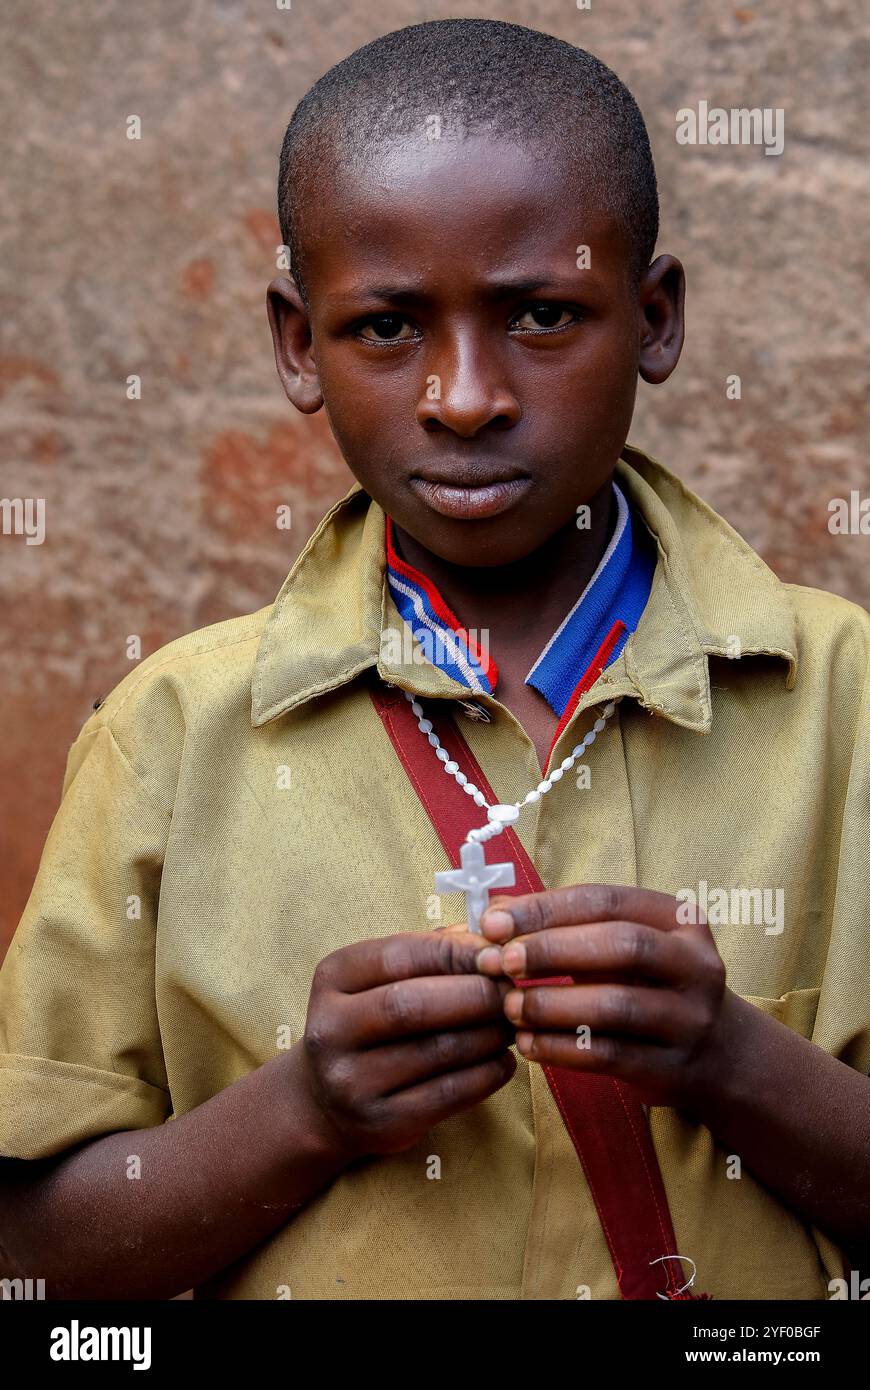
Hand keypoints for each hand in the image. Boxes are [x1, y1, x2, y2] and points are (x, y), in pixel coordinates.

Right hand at [299, 931, 515, 1161]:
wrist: (326, 1104)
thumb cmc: (369, 1024)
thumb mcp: (377, 979)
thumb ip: (427, 952)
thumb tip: (486, 938)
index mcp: (333, 979)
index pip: (399, 956)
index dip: (456, 952)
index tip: (499, 954)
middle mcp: (332, 1030)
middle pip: (414, 1005)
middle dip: (476, 994)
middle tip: (512, 992)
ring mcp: (352, 1082)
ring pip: (438, 1050)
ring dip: (489, 1033)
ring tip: (512, 1022)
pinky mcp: (381, 1122)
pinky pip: (449, 1094)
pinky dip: (487, 1073)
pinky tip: (503, 1059)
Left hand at [475, 884, 728, 1108]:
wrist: (718, 1053)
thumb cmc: (651, 983)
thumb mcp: (623, 942)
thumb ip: (564, 924)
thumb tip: (492, 909)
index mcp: (678, 918)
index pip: (605, 901)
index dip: (546, 909)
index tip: (493, 921)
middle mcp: (694, 963)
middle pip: (621, 946)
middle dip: (552, 951)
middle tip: (499, 962)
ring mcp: (690, 1017)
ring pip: (616, 1005)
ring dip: (552, 1004)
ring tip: (508, 1007)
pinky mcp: (674, 1066)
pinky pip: (610, 1055)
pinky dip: (562, 1048)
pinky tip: (527, 1044)